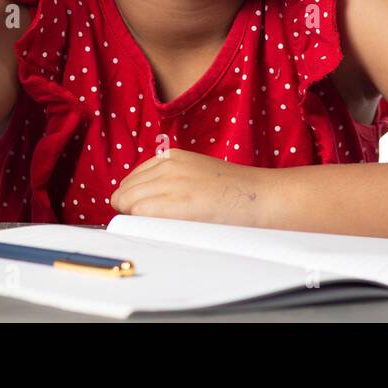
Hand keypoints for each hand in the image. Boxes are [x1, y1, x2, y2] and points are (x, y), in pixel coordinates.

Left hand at [109, 147, 275, 227]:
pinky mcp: (174, 202)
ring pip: (127, 203)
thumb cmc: (234, 194)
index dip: (134, 199)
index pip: (132, 180)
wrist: (262, 197)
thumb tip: (142, 204)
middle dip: (131, 210)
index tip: (142, 213)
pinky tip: (162, 230)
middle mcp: (167, 165)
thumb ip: (171, 181)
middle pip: (125, 192)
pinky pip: (139, 214)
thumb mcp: (197, 174)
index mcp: (172, 157)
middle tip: (151, 225)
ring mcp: (170, 182)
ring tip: (161, 228)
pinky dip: (142, 225)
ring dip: (137, 219)